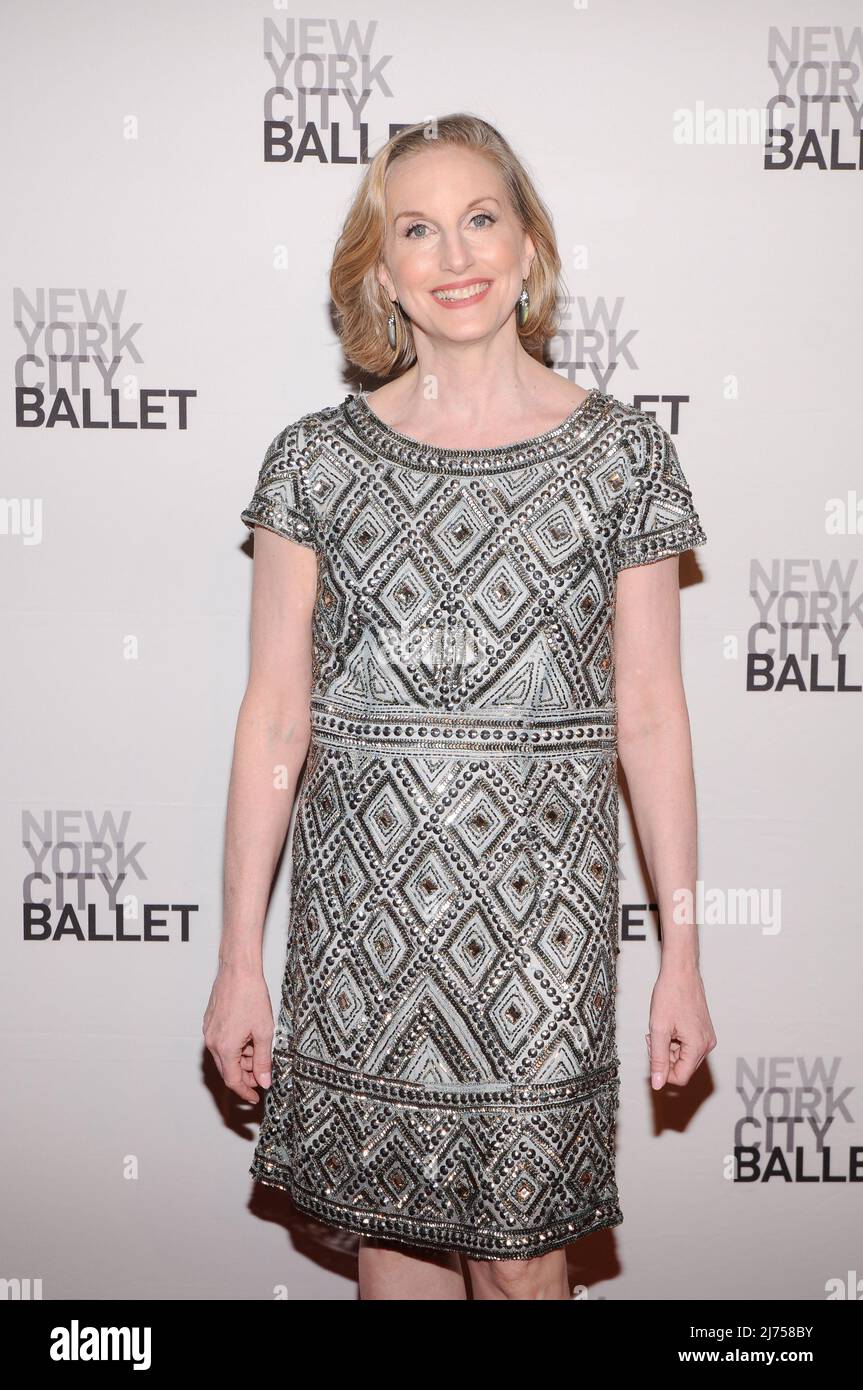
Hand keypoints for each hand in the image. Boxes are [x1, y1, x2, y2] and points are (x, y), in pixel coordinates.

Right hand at [203, 961, 273, 1102]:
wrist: (238, 970)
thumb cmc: (251, 996)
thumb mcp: (264, 1032)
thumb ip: (263, 1060)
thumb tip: (264, 1082)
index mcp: (225, 1047)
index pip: (233, 1081)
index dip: (245, 1092)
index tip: (255, 1098)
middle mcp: (212, 1042)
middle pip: (227, 1071)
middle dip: (244, 1077)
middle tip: (261, 1076)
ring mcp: (209, 1032)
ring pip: (224, 1057)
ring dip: (241, 1060)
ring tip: (259, 1050)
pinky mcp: (209, 1022)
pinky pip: (221, 1043)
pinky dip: (235, 1048)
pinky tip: (249, 1039)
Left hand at [646, 966, 716, 1089]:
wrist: (681, 972)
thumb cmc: (670, 995)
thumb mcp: (659, 1029)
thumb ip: (658, 1059)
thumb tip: (657, 1084)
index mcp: (698, 1046)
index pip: (680, 1077)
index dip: (662, 1071)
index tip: (651, 1053)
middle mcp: (707, 1045)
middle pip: (682, 1068)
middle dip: (664, 1058)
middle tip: (651, 1039)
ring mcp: (707, 1037)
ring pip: (684, 1057)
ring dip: (668, 1049)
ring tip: (659, 1030)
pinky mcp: (703, 1031)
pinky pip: (687, 1046)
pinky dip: (674, 1041)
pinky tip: (667, 1026)